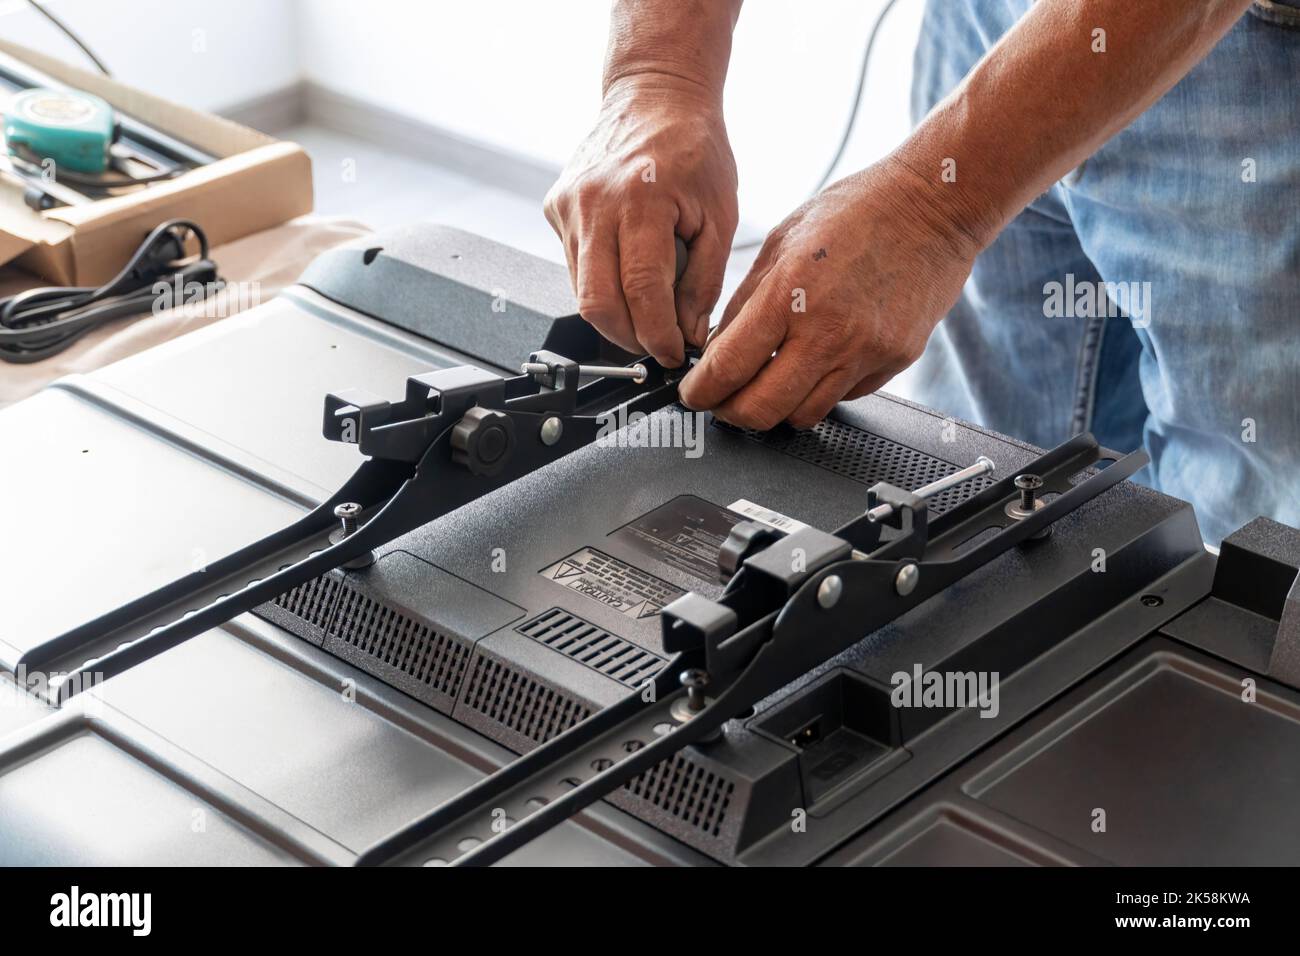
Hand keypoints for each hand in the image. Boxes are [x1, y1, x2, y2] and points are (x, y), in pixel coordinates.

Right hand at [543, 75, 738, 366]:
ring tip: (647, 316)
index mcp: (641, 200)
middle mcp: (595, 202)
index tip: (674, 353)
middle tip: (656, 346)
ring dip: (614, 316)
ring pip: (581, 291)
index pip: (642, 293)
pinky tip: (627, 272)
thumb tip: (690, 335)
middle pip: (598, 304)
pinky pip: (576, 266)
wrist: (655, 94)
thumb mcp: (720, 216)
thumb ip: (705, 282)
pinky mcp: (556, 206)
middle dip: (629, 339)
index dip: (659, 335)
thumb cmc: (694, 146)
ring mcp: (569, 204)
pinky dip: (602, 283)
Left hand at [679, 157, 980, 428]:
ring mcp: (865, 352)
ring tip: (767, 386)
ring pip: (803, 416)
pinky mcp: (893, 362)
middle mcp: (828, 330)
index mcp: (790, 293)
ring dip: (776, 409)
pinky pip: (842, 397)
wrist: (936, 204)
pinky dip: (819, 391)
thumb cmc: (860, 210)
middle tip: (722, 403)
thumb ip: (746, 300)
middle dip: (731, 414)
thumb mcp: (783, 241)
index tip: (694, 393)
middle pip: (762, 410)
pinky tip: (815, 364)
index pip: (728, 368)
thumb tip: (716, 349)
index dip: (701, 391)